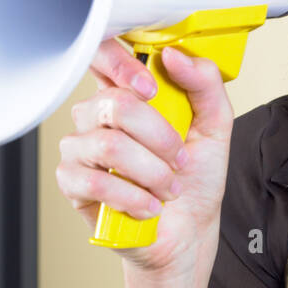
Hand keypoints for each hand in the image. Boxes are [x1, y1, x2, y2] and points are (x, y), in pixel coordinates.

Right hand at [55, 37, 234, 278]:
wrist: (186, 232)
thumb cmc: (194, 178)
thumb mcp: (215, 125)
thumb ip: (204, 84)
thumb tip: (175, 56)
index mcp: (128, 93)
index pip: (103, 55)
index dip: (120, 63)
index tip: (153, 87)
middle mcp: (98, 115)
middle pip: (113, 105)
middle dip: (159, 137)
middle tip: (179, 158)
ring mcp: (81, 147)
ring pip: (108, 146)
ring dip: (151, 172)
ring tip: (167, 187)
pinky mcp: (72, 182)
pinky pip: (96, 182)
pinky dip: (133, 197)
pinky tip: (148, 204)